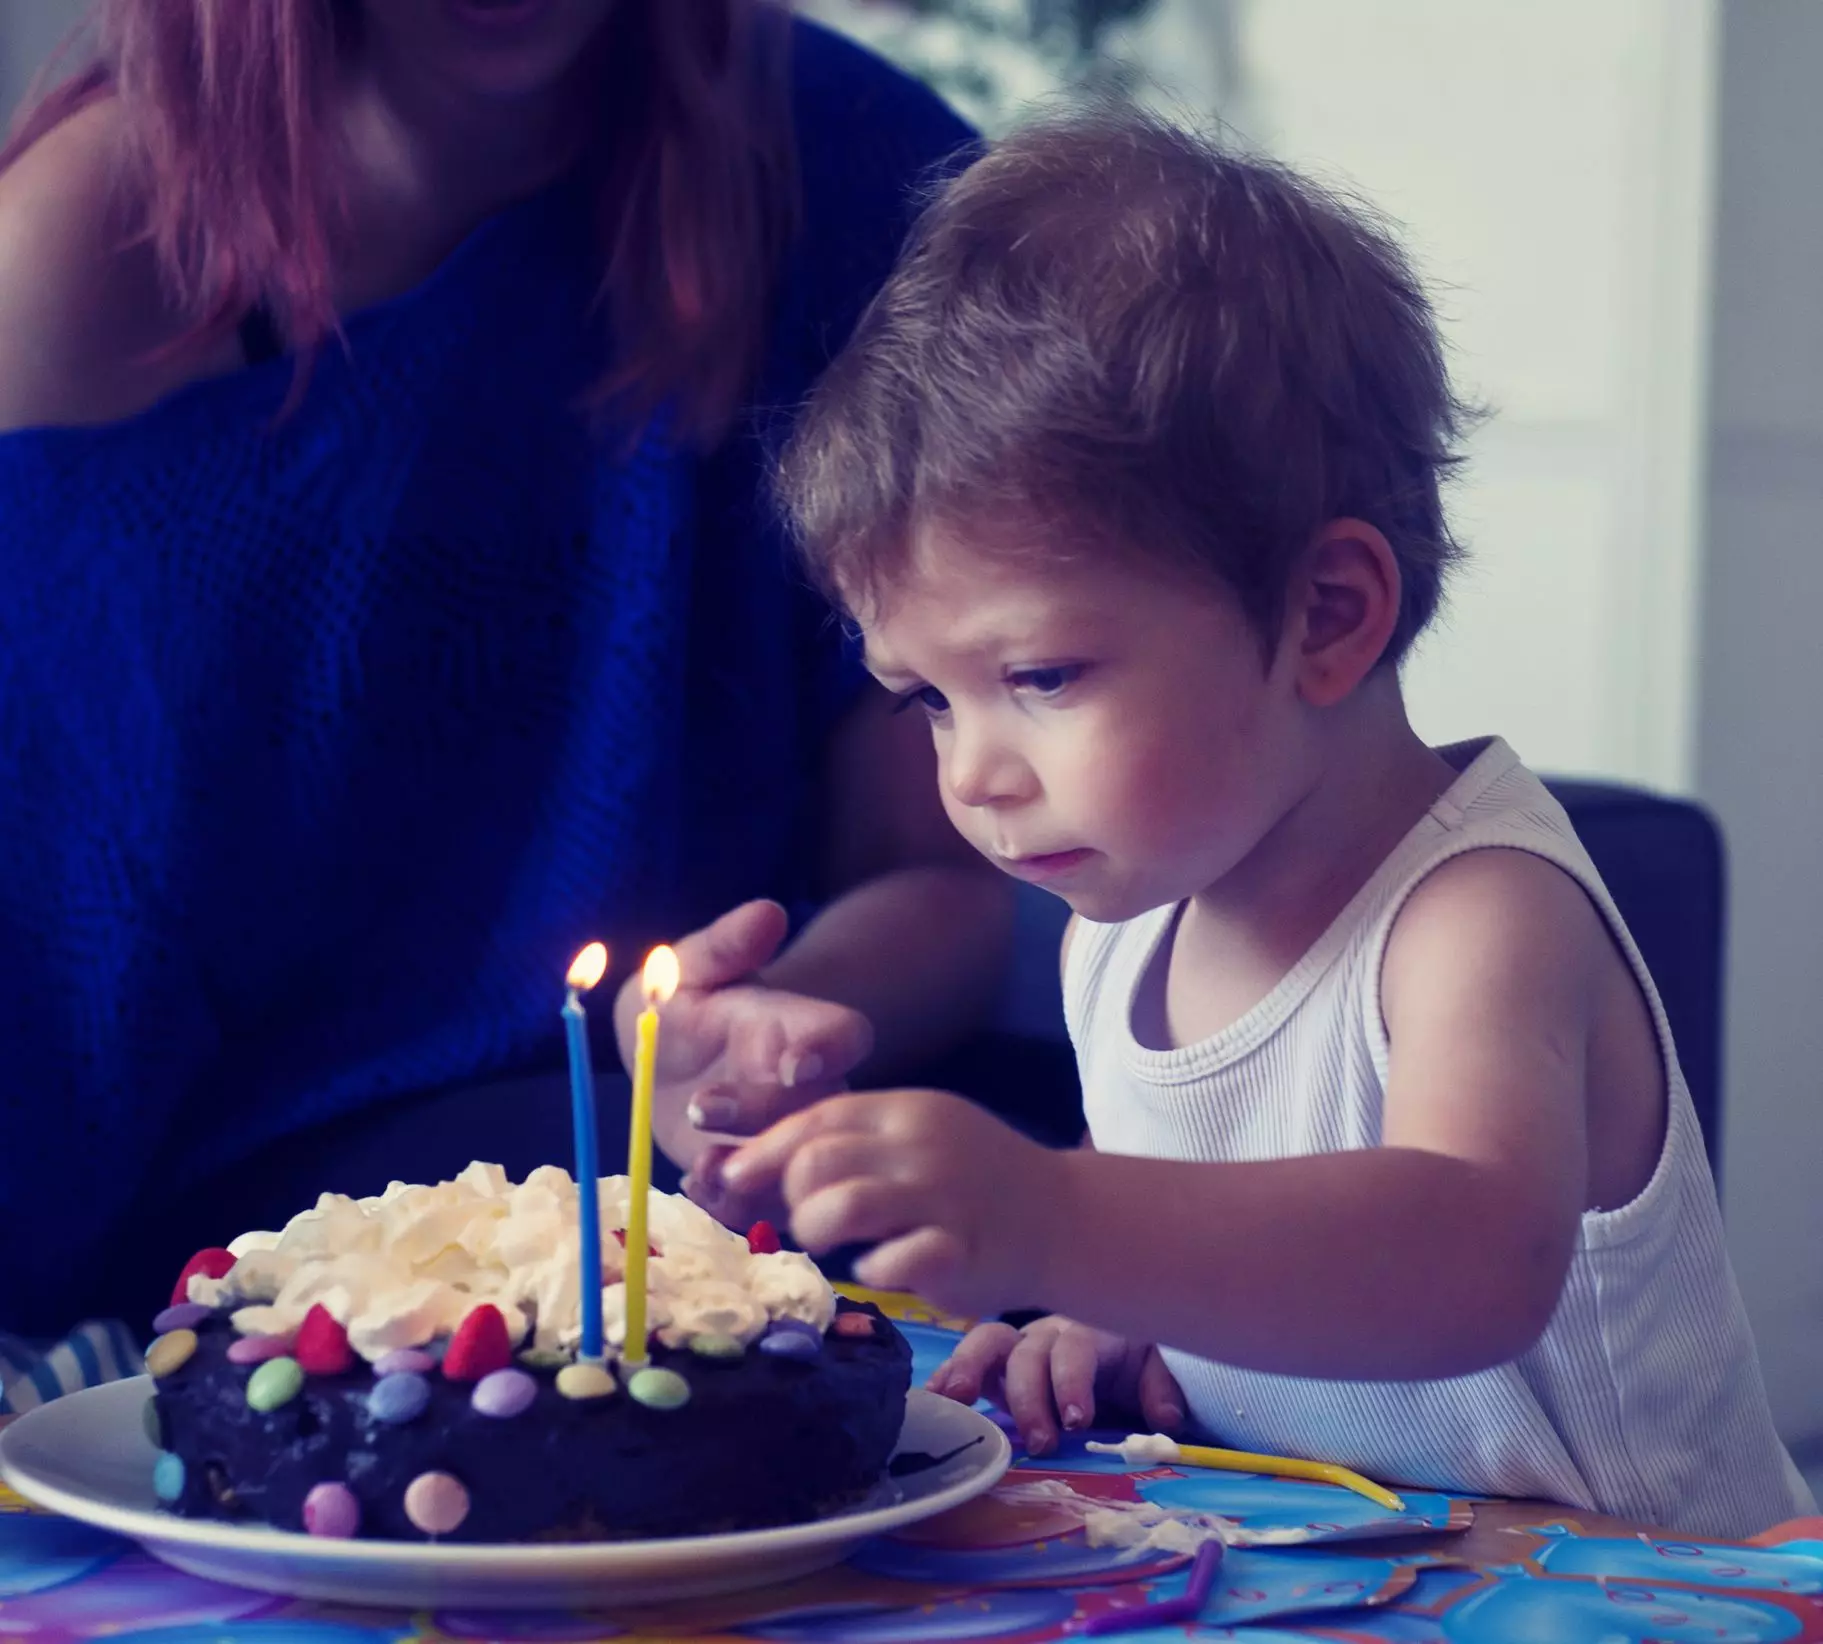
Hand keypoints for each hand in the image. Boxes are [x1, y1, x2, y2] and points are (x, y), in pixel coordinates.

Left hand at [618, 901, 872, 1220]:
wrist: (662, 1058)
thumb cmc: (683, 1003)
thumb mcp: (688, 968)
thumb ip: (725, 945)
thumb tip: (767, 912)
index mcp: (801, 1029)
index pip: (843, 1034)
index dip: (829, 1050)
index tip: (797, 1064)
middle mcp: (807, 1089)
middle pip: (819, 1109)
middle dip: (767, 1114)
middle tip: (704, 1105)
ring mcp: (787, 1138)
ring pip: (799, 1166)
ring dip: (756, 1171)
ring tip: (702, 1165)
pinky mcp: (762, 1180)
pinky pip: (765, 1204)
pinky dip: (733, 1204)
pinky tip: (694, 1183)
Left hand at [721, 1088, 1064, 1315]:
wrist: (1063, 1218)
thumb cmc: (973, 1178)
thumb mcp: (917, 1136)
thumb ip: (851, 1141)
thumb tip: (750, 1158)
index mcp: (907, 1110)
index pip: (816, 1119)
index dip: (765, 1151)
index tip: (731, 1178)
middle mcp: (921, 1146)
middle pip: (816, 1163)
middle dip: (796, 1197)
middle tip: (812, 1218)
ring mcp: (942, 1197)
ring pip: (842, 1206)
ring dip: (819, 1230)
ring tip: (833, 1243)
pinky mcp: (959, 1250)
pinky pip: (889, 1263)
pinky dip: (874, 1270)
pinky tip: (884, 1267)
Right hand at [930, 1316, 1185, 1456]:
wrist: (1114, 1350)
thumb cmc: (1131, 1360)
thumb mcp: (1155, 1366)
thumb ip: (1161, 1386)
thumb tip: (1165, 1419)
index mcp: (1088, 1333)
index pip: (1075, 1349)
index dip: (1072, 1381)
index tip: (1078, 1420)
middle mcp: (1046, 1335)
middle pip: (1028, 1352)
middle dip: (1028, 1396)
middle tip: (1040, 1441)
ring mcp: (1016, 1348)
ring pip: (987, 1343)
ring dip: (969, 1368)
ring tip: (951, 1397)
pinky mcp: (995, 1368)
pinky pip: (968, 1362)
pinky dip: (950, 1374)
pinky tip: (932, 1395)